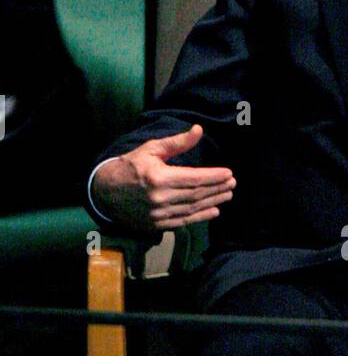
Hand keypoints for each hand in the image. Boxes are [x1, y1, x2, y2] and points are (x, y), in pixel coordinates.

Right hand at [92, 124, 235, 231]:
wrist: (105, 192)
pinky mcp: (156, 225)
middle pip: (197, 194)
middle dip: (217, 189)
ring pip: (193, 209)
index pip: (194, 178)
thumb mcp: (151, 149)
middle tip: (232, 183)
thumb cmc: (130, 166)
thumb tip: (198, 130)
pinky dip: (201, 217)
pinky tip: (214, 211)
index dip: (214, 177)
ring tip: (227, 195)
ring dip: (213, 202)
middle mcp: (160, 198)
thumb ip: (176, 142)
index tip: (229, 173)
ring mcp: (158, 215)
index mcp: (159, 178)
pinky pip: (184, 221)